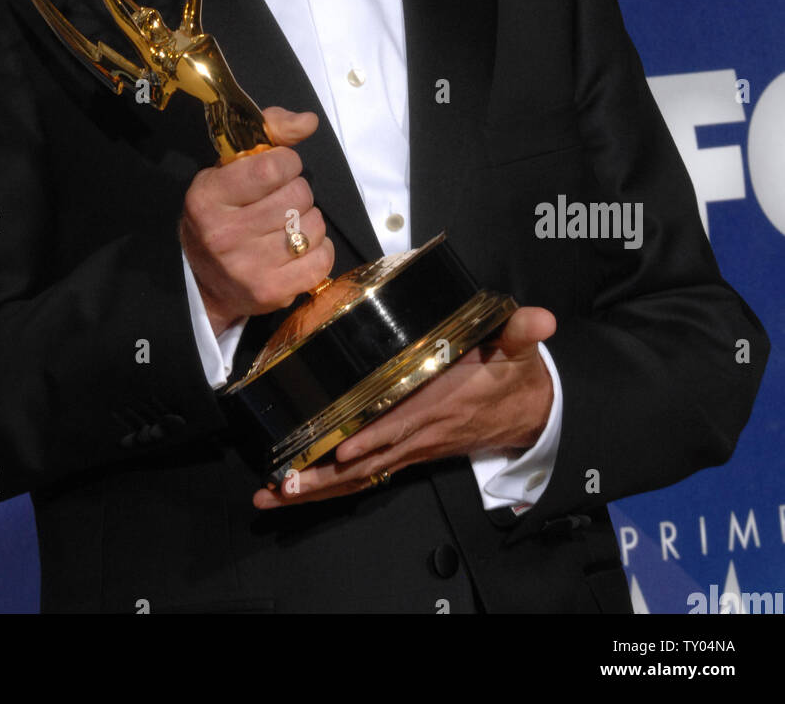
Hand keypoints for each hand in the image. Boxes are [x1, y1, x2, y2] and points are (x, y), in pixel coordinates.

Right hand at [179, 106, 335, 335]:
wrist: (203, 281)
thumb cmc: (223, 213)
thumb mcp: (230, 168)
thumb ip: (270, 134)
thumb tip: (309, 122)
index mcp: (208, 197)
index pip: (274, 167)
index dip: (288, 163)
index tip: (279, 171)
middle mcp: (223, 234)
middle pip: (298, 196)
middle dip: (298, 194)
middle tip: (281, 203)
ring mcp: (247, 267)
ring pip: (313, 226)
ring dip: (308, 222)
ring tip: (287, 227)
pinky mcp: (270, 293)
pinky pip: (321, 260)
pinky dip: (318, 251)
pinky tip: (298, 250)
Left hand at [252, 305, 555, 507]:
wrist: (529, 411)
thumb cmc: (514, 373)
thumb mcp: (520, 346)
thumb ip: (520, 329)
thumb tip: (538, 319)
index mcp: (443, 402)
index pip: (403, 423)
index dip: (374, 436)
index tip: (342, 445)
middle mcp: (422, 431)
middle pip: (369, 460)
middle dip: (325, 473)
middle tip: (283, 484)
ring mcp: (412, 447)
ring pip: (361, 475)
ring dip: (318, 486)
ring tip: (274, 494)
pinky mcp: (407, 452)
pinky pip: (366, 476)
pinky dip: (331, 485)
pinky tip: (298, 491)